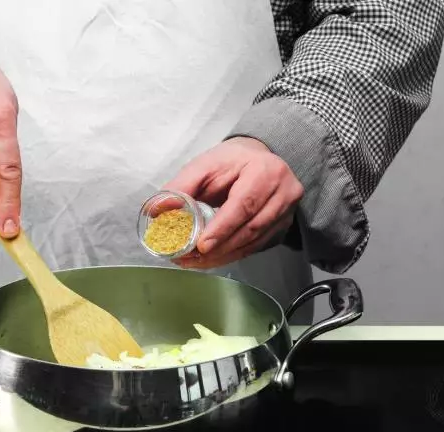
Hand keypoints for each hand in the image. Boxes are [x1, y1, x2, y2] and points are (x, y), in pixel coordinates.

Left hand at [162, 137, 303, 268]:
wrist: (257, 159)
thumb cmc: (230, 162)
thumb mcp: (204, 166)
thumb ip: (180, 187)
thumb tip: (156, 210)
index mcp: (265, 171)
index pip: (244, 204)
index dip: (222, 228)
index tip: (201, 245)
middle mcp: (284, 192)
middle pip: (251, 229)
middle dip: (218, 248)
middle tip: (189, 258)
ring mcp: (287, 213)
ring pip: (254, 243)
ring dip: (223, 256)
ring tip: (194, 261)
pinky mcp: (282, 228)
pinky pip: (256, 248)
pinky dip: (232, 256)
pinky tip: (211, 258)